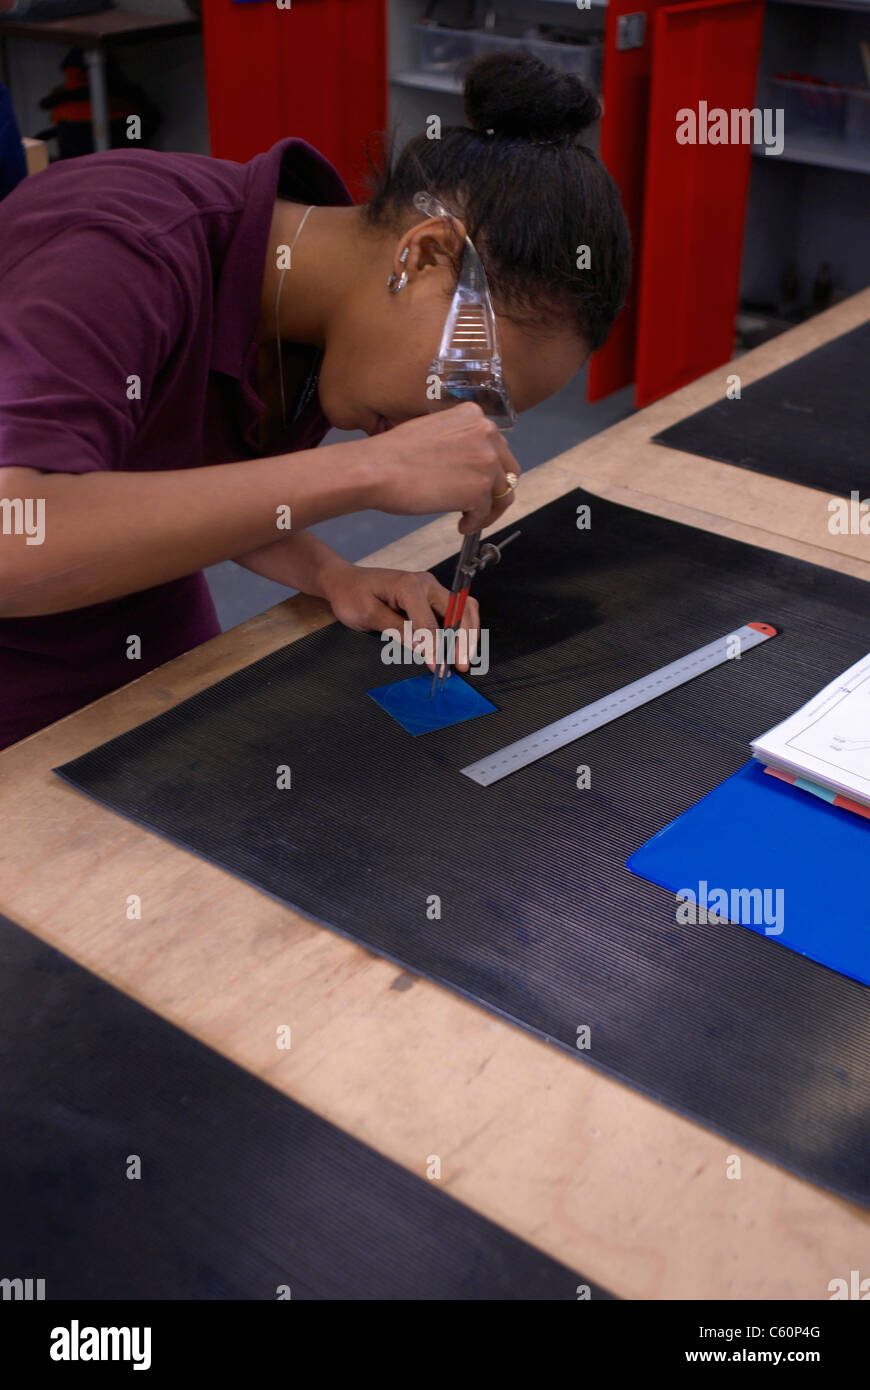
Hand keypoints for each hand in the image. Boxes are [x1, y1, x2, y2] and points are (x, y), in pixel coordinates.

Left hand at [320, 560, 480, 671]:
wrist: (344, 581)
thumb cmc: (351, 596)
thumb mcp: (369, 615)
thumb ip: (398, 631)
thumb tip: (423, 649)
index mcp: (409, 585)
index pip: (429, 623)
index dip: (435, 648)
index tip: (438, 669)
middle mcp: (425, 583)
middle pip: (458, 609)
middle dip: (463, 639)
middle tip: (462, 665)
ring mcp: (431, 587)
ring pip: (463, 607)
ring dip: (468, 633)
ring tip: (466, 657)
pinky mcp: (431, 595)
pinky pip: (455, 609)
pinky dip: (462, 627)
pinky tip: (459, 646)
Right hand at [369, 402, 520, 534]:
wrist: (377, 469)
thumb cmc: (393, 454)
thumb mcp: (433, 431)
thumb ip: (459, 441)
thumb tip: (468, 463)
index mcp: (474, 416)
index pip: (497, 446)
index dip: (490, 469)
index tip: (481, 482)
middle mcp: (486, 434)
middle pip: (507, 470)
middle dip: (495, 490)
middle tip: (481, 506)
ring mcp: (486, 462)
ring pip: (502, 494)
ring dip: (486, 510)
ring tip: (469, 519)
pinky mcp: (480, 489)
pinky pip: (485, 513)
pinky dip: (475, 522)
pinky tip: (462, 525)